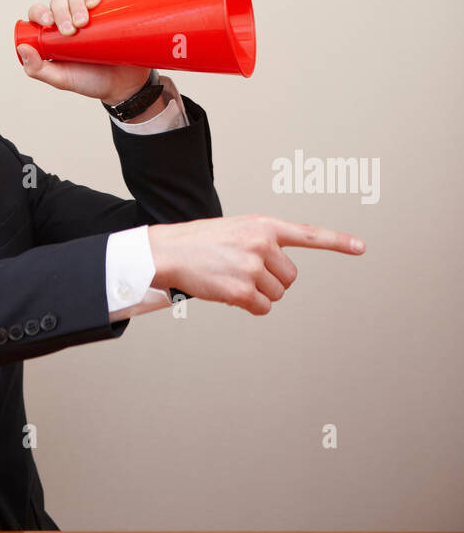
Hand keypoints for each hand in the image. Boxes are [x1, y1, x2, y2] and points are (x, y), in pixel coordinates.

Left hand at [17, 0, 150, 104]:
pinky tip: (94, 2)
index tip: (48, 23)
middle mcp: (68, 18)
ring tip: (83, 22)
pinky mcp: (108, 10)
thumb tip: (21, 48)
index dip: (40, 12)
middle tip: (70, 31)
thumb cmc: (89, 81)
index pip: (39, 13)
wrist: (123, 84)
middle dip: (61, 12)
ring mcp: (88, 12)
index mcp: (51, 32)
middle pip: (58, 1)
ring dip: (76, 4)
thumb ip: (38, 69)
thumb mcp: (60, 79)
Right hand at [148, 215, 365, 315]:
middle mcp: (262, 243)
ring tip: (232, 277)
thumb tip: (282, 276)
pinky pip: (262, 308)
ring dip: (258, 293)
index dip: (338, 242)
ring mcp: (253, 267)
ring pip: (276, 294)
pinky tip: (229, 292)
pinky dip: (249, 306)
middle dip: (271, 280)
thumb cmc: (203, 242)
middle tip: (244, 271)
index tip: (361, 247)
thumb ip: (264, 243)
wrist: (170, 250)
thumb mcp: (238, 230)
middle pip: (290, 278)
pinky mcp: (242, 290)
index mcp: (264, 225)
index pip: (309, 234)